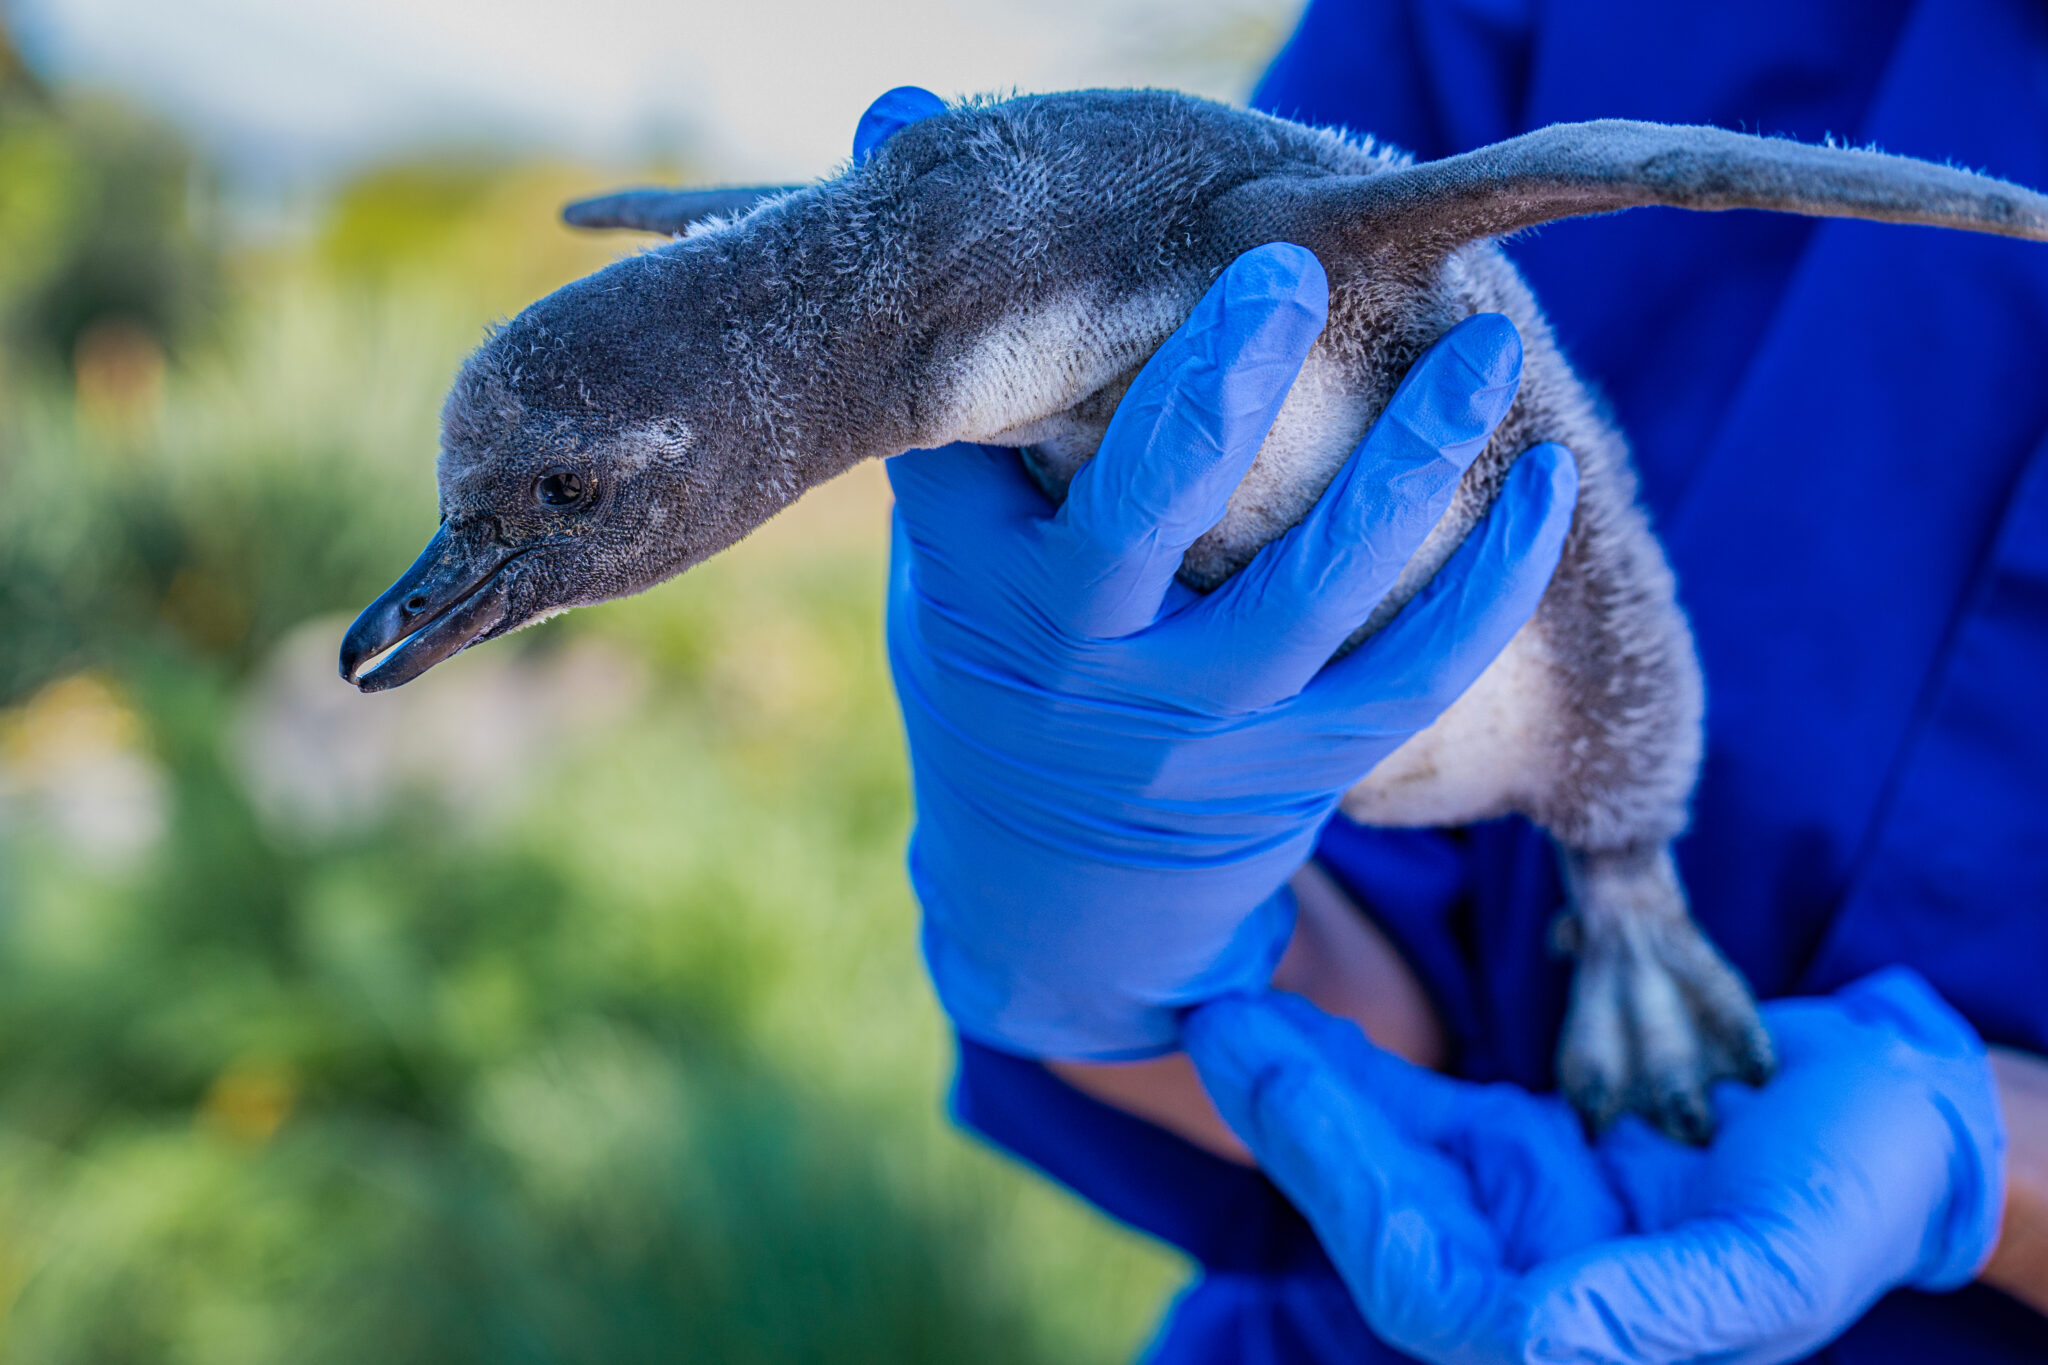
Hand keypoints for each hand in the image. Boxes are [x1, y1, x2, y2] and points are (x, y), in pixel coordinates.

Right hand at [862, 79, 1578, 1059]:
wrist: (1063, 882)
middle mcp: (1104, 672)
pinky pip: (1417, 671)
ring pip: (1329, 597)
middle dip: (1241, 390)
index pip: (1041, 463)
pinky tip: (1548, 484)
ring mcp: (1216, 729)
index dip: (1123, 361)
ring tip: (1491, 354)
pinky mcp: (1311, 766)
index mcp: (1003, 600)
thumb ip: (961, 348)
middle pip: (1178, 521)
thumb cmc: (1002, 663)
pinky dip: (1492, 581)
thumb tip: (892, 99)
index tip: (1207, 253)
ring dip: (1417, 469)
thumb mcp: (947, 534)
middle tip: (1300, 270)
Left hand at [1184, 969, 2006, 1364]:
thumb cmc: (1853, 1194)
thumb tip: (1532, 1334)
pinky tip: (1295, 1025)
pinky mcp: (1516, 1153)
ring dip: (1301, 1087)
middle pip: (1371, 1212)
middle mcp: (1525, 1279)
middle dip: (1290, 1120)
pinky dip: (1352, 1072)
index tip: (1278, 1080)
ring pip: (1376, 1160)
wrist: (1888, 1122)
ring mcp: (1514, 1215)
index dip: (1342, 1183)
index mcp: (1578, 1327)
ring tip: (1229, 1010)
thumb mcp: (1781, 1255)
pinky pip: (1410, 1117)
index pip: (1420, 1279)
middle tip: (1218, 1022)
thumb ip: (1663, 1308)